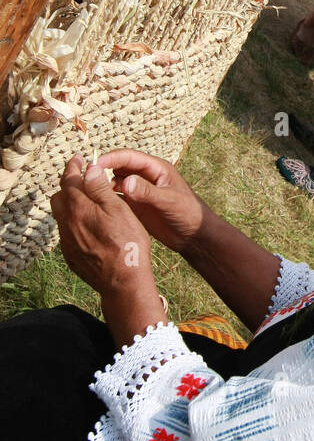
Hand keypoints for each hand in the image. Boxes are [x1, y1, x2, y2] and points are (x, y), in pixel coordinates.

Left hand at [50, 155, 152, 296]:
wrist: (122, 281)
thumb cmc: (127, 243)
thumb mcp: (119, 209)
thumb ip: (100, 188)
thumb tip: (88, 169)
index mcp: (78, 208)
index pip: (69, 180)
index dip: (74, 166)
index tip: (79, 159)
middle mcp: (67, 223)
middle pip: (59, 196)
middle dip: (69, 184)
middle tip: (84, 179)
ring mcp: (67, 241)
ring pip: (62, 215)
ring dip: (71, 204)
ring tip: (88, 202)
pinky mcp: (71, 254)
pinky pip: (67, 232)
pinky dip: (75, 222)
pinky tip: (90, 225)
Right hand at [92, 149, 210, 253]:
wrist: (194, 236)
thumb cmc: (189, 213)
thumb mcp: (169, 201)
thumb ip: (148, 192)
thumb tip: (125, 182)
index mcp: (156, 168)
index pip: (128, 157)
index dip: (110, 158)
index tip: (93, 165)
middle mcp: (145, 177)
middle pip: (118, 167)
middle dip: (101, 170)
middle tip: (82, 178)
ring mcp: (139, 191)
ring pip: (114, 182)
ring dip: (101, 184)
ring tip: (84, 192)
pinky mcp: (136, 205)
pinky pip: (116, 198)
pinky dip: (105, 198)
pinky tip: (94, 205)